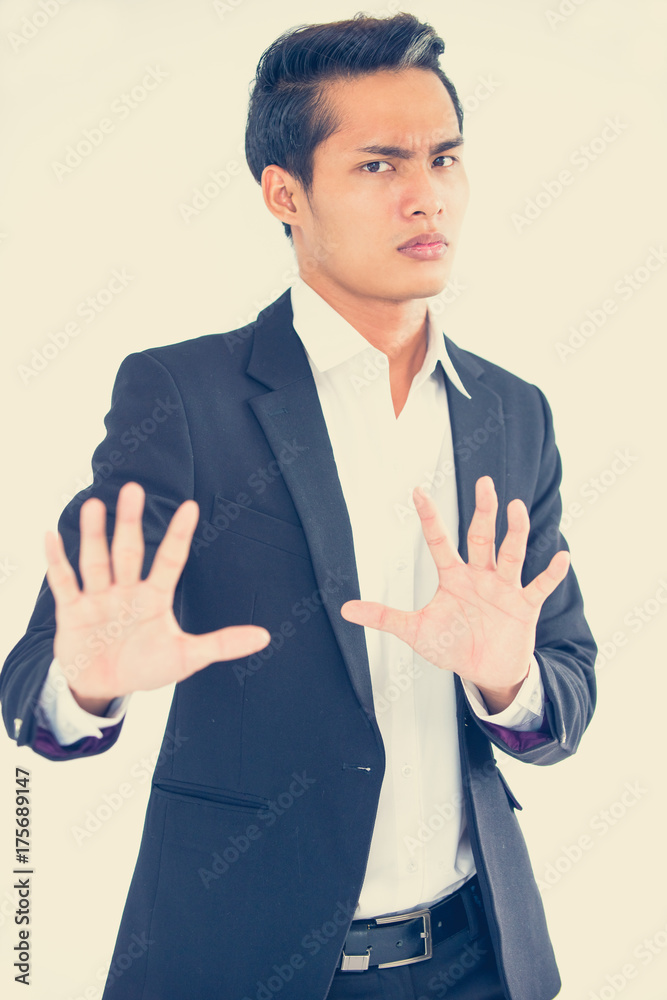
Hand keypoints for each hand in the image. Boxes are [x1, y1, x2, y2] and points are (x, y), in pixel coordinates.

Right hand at [45, 482, 270, 712]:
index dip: (178, 535)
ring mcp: (98, 598)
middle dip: (129, 522)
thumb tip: (265, 636)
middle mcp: (126, 591)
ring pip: (96, 561)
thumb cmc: (146, 666)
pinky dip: (57, 561)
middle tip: (133, 489)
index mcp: (154, 598)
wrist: (103, 687)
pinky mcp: (72, 612)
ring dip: (94, 535)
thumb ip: (222, 644)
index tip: (191, 507)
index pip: (169, 560)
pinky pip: (63, 583)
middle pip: (128, 551)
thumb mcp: (187, 657)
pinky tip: (51, 536)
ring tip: (94, 505)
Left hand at [340, 476, 569, 712]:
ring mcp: (504, 588)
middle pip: (482, 537)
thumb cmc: (452, 646)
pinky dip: (551, 574)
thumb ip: (384, 617)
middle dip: (484, 511)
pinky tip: (562, 557)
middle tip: (484, 483)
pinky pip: (540, 587)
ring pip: (510, 554)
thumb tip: (345, 610)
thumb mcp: (416, 632)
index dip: (429, 518)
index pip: (440, 541)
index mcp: (454, 577)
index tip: (417, 492)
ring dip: (515, 532)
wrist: (486, 671)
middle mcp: (480, 575)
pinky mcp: (525, 606)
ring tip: (516, 507)